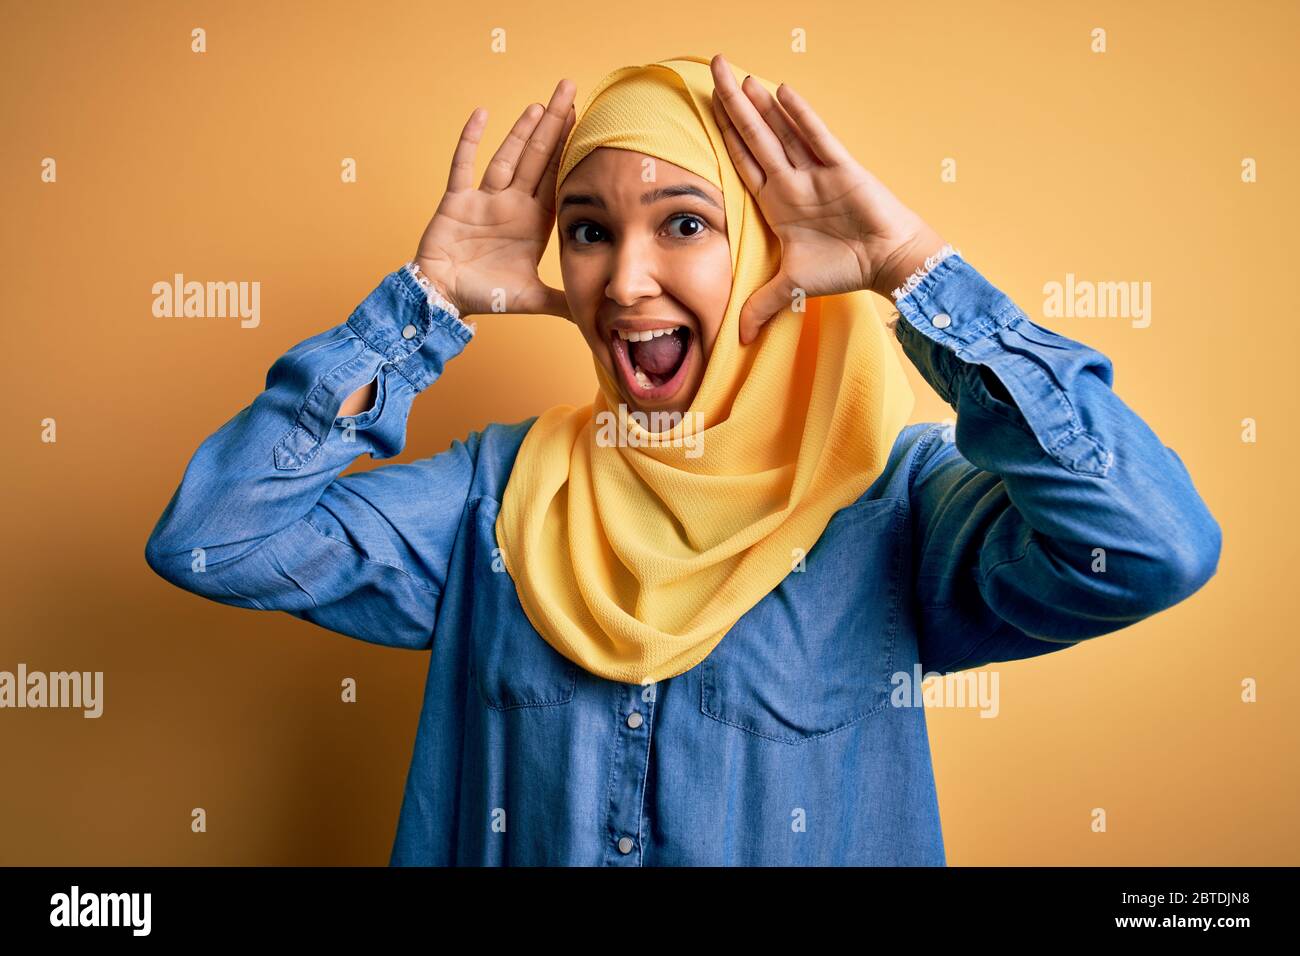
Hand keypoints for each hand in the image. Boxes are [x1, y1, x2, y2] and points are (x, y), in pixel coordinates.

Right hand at [413, 79, 577, 320]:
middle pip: (536, 157)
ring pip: (507, 158)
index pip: (556, 178)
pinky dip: (470, 141)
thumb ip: (562, 302)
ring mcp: (484, 200)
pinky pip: (463, 166)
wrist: (445, 300)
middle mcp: (511, 204)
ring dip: (521, 131)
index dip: (570, 151)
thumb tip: (593, 316)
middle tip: (569, 90)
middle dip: (553, 126)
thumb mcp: (532, 298)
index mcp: (532, 222)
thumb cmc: (486, 297)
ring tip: (540, 105)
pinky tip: (481, 115)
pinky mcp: (457, 201)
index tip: (586, 122)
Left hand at [709, 54, 946, 343]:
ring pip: (781, 131)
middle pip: (755, 136)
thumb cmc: (844, 269)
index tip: (705, 109)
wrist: (887, 264)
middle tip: (713, 69)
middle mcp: (793, 181)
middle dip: (733, 105)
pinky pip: (818, 139)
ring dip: (760, 104)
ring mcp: (816, 172)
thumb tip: (737, 339)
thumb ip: (761, 305)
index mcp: (777, 203)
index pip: (743, 163)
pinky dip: (801, 117)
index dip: (724, 137)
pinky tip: (782, 93)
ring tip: (738, 75)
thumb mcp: (790, 288)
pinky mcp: (843, 170)